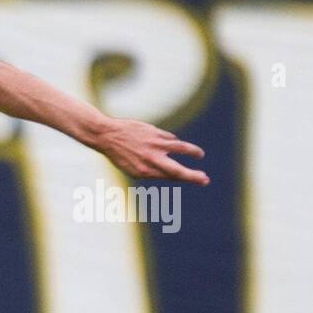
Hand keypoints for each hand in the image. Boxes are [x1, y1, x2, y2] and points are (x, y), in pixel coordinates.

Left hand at [92, 118, 208, 185]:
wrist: (107, 135)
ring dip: (193, 152)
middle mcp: (151, 159)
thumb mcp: (133, 169)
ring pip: (181, 148)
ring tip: (200, 154)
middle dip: (193, 176)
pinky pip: (170, 138)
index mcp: (144, 171)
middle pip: (177, 170)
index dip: (188, 179)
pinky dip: (172, 142)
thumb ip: (153, 171)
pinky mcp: (156, 132)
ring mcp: (154, 145)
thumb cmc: (120, 154)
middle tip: (205, 179)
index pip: (171, 177)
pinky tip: (170, 143)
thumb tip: (173, 173)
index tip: (202, 180)